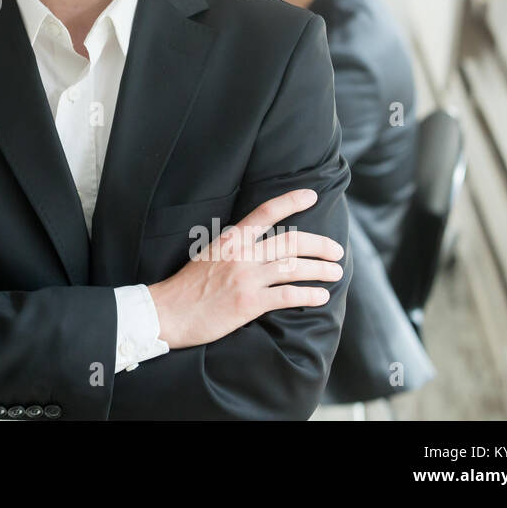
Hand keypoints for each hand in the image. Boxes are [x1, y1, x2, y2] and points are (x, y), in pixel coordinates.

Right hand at [148, 187, 344, 349]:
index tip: (312, 195)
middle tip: (337, 251)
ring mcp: (246, 278)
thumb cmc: (187, 286)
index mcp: (231, 239)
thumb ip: (234, 247)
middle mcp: (241, 254)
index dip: (291, 201)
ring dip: (321, 270)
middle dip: (320, 245)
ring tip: (336, 273)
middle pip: (291, 242)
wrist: (169, 311)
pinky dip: (309, 294)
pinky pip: (288, 295)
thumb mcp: (208, 254)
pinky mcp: (249, 303)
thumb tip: (259, 245)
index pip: (265, 212)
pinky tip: (320, 296)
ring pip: (294, 267)